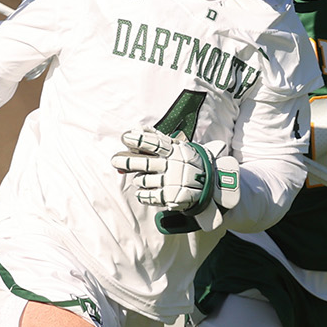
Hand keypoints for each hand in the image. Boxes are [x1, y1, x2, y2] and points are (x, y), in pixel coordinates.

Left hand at [111, 127, 238, 232]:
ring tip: (139, 178)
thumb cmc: (190, 163)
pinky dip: (142, 194)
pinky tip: (142, 191)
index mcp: (176, 151)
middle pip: (145, 162)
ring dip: (138, 179)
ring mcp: (172, 182)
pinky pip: (149, 196)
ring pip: (144, 180)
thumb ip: (160, 140)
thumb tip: (141, 129)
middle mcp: (174, 166)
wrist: (211, 186)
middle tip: (115, 160)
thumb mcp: (180, 148)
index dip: (139, 140)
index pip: (155, 143)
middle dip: (128, 161)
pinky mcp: (172, 197)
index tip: (125, 137)